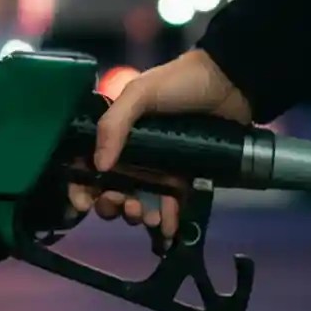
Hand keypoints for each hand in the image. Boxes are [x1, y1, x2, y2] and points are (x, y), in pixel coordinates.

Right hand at [67, 49, 251, 239]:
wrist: (230, 82)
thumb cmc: (180, 83)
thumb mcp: (141, 94)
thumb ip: (114, 124)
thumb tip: (99, 166)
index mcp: (117, 132)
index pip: (88, 163)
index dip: (81, 186)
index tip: (83, 203)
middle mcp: (133, 152)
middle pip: (111, 189)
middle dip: (111, 205)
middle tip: (125, 205)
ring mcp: (159, 166)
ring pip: (138, 201)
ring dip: (137, 215)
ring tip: (148, 215)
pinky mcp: (185, 176)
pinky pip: (171, 204)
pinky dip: (167, 220)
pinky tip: (168, 228)